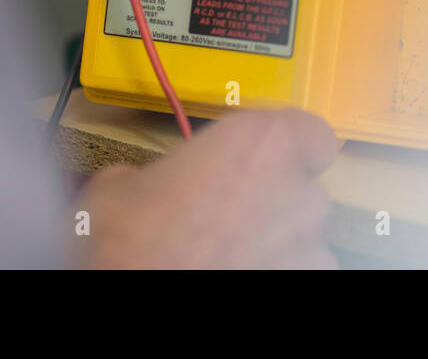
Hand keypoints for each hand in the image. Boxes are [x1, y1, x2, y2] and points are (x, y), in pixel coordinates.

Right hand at [72, 109, 338, 268]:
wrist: (133, 292)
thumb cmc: (128, 241)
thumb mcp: (117, 188)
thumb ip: (159, 173)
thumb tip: (140, 184)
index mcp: (262, 144)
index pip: (311, 134)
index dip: (288, 150)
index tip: (259, 161)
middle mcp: (299, 192)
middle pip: (302, 190)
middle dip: (270, 203)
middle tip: (222, 218)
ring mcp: (309, 251)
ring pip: (296, 241)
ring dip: (269, 245)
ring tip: (221, 257)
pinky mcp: (304, 287)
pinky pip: (291, 273)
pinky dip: (267, 274)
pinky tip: (228, 277)